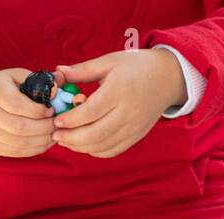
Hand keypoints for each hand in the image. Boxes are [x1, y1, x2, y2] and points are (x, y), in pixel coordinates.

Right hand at [0, 69, 55, 157]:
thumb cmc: (4, 88)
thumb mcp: (18, 76)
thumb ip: (39, 79)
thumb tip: (60, 80)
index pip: (17, 105)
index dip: (37, 110)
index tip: (51, 110)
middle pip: (19, 127)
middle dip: (43, 127)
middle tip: (56, 124)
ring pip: (20, 143)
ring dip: (42, 140)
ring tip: (54, 133)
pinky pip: (17, 152)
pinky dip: (35, 149)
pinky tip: (45, 141)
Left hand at [51, 49, 187, 157]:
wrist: (167, 78)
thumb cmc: (135, 66)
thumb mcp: (109, 61)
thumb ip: (82, 70)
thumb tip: (57, 71)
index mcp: (119, 90)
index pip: (90, 112)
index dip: (70, 119)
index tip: (56, 120)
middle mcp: (128, 111)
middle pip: (95, 134)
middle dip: (71, 138)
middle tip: (56, 135)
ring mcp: (133, 127)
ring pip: (103, 146)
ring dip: (80, 147)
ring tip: (65, 141)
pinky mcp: (136, 136)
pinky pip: (113, 150)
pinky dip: (95, 151)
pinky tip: (84, 145)